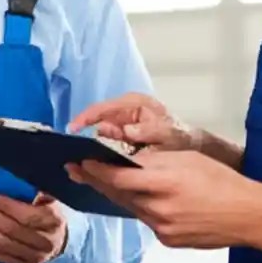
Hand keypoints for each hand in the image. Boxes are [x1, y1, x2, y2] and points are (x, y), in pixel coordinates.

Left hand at [0, 193, 67, 262]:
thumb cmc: (49, 212)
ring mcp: (36, 257)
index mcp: (52, 220)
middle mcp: (45, 241)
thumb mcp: (49, 198)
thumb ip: (36, 190)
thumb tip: (16, 178)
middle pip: (10, 229)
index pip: (24, 215)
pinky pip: (2, 257)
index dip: (3, 205)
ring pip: (4, 244)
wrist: (62, 241)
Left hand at [67, 149, 260, 249]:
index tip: (79, 161)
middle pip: (118, 195)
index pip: (118, 178)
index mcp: (164, 183)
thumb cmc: (222, 181)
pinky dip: (141, 208)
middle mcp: (159, 209)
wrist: (247, 215)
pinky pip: (147, 220)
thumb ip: (156, 161)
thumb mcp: (187, 159)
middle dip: (95, 181)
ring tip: (99, 181)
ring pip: (131, 208)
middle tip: (74, 170)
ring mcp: (162, 228)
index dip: (96, 170)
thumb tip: (129, 161)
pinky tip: (139, 199)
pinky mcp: (168, 240)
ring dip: (116, 195)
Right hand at [69, 92, 198, 151]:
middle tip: (70, 148)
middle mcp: (126, 108)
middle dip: (84, 130)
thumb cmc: (179, 137)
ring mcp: (124, 120)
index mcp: (135, 104)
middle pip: (98, 117)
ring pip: (100, 129)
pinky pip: (107, 138)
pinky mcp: (124, 133)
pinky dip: (100, 147)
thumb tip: (126, 131)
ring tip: (78, 155)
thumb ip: (148, 132)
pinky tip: (93, 159)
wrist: (191, 146)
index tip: (73, 130)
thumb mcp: (167, 135)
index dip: (86, 118)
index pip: (104, 107)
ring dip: (91, 141)